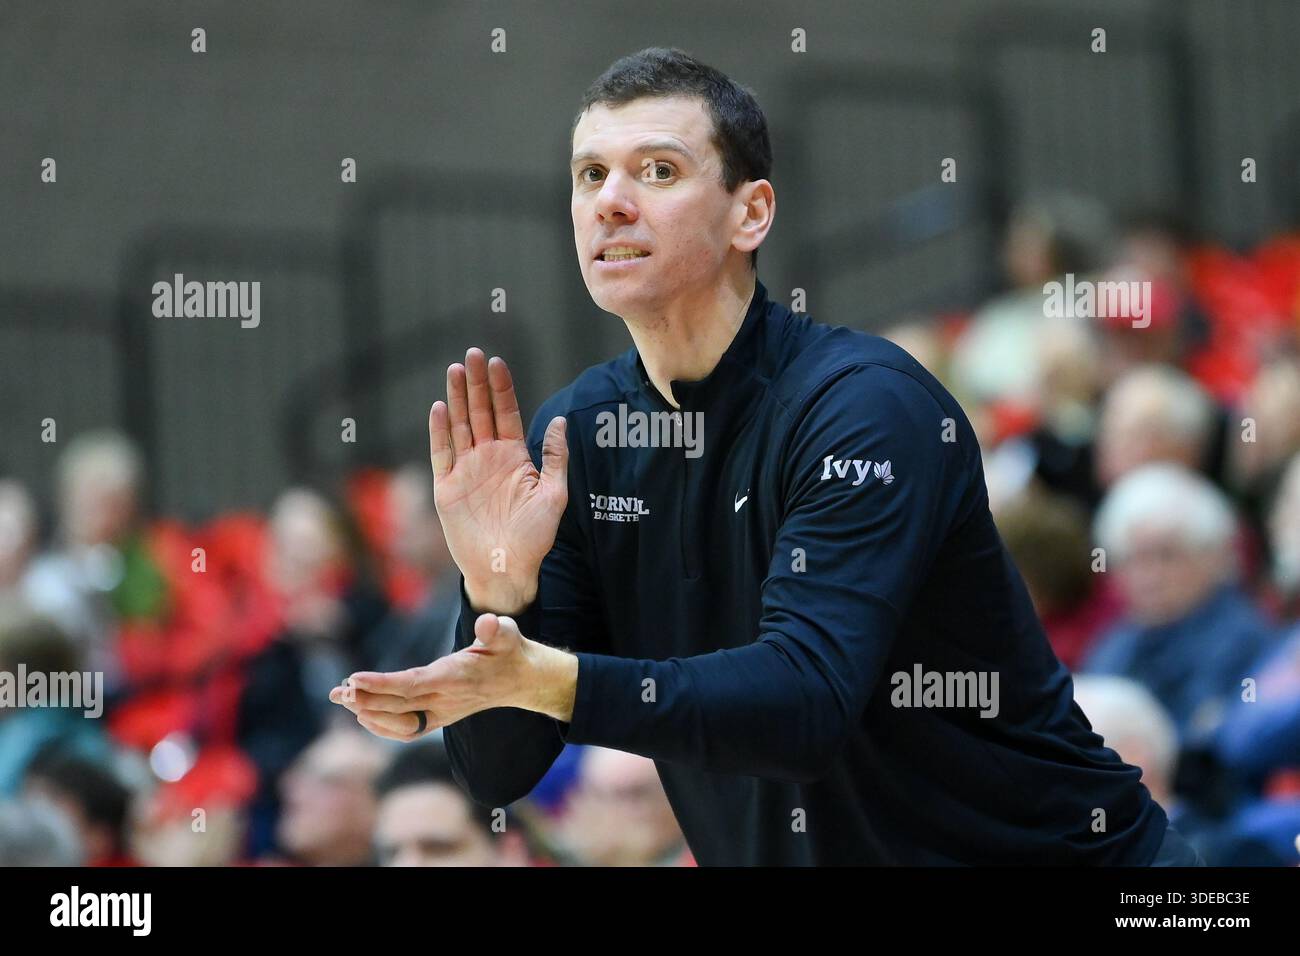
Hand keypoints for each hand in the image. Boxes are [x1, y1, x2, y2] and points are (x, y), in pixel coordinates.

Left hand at [328, 613, 577, 737]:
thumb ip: (497, 630)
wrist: (523, 680)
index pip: (413, 684)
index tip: (355, 680)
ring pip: (399, 720)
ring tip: (340, 699)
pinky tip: (362, 714)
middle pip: (400, 705)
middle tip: (338, 692)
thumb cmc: (510, 651)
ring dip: (369, 712)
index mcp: (456, 678)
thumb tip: (488, 623)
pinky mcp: (440, 716)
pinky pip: (406, 728)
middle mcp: (447, 700)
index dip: (382, 685)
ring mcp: (442, 712)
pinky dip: (382, 725)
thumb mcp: (508, 634)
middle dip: (367, 700)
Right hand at [431, 348, 567, 613]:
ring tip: (455, 369)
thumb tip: (560, 420)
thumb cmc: (535, 538)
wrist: (507, 570)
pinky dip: (440, 431)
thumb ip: (555, 457)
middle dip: (476, 383)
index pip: (505, 413)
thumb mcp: (554, 495)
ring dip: (457, 398)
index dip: (501, 388)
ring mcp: (465, 471)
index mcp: (514, 456)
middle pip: (480, 412)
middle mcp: (488, 458)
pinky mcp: (447, 488)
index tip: (497, 362)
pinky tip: (440, 408)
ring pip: (460, 426)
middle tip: (473, 353)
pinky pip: (442, 454)